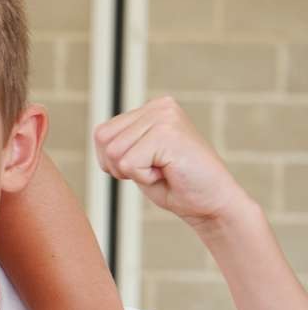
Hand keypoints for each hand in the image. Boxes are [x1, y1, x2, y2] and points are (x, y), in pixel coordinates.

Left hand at [94, 97, 247, 226]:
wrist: (210, 203)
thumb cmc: (175, 184)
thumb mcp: (140, 157)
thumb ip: (121, 141)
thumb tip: (98, 133)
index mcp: (152, 108)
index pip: (101, 133)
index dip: (113, 161)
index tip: (146, 165)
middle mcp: (159, 106)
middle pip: (103, 140)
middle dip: (119, 166)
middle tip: (154, 170)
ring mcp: (164, 117)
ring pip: (114, 152)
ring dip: (134, 172)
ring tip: (163, 169)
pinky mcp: (168, 134)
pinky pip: (129, 164)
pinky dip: (144, 178)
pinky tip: (169, 172)